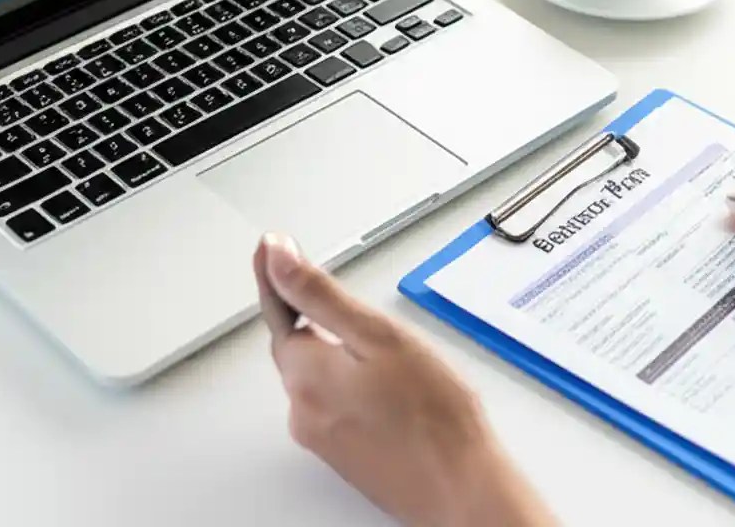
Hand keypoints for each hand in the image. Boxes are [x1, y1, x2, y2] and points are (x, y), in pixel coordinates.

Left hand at [253, 234, 554, 526]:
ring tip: (392, 357)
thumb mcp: (379, 336)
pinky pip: (334, 405)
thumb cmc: (435, 416)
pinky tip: (391, 391)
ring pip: (318, 377)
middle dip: (316, 319)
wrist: (461, 488)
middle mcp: (302, 409)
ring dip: (340, 356)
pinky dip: (352, 388)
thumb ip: (321, 295)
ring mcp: (320, 437)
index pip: (277, 310)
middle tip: (343, 296)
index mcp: (307, 374)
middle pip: (297, 346)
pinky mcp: (340, 454)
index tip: (273, 246)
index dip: (277, 275)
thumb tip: (278, 260)